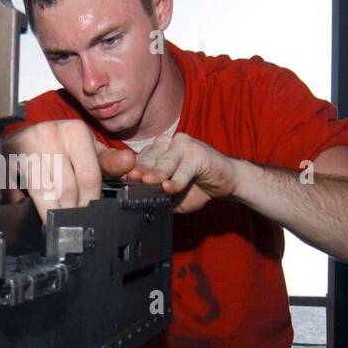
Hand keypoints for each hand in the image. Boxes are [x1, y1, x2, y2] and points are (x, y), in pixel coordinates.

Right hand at [3, 119, 135, 219]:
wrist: (23, 137)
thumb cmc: (60, 148)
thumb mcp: (88, 151)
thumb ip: (110, 162)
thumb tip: (130, 163)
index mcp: (75, 130)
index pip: (89, 175)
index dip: (90, 200)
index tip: (89, 212)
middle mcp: (50, 133)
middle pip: (68, 186)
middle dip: (73, 208)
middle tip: (75, 222)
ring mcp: (28, 145)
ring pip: (48, 191)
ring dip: (55, 210)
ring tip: (60, 221)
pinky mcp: (11, 159)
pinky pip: (26, 190)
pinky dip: (38, 205)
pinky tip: (43, 214)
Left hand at [125, 133, 239, 212]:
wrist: (226, 182)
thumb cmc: (195, 188)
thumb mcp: (169, 195)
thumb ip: (154, 195)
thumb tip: (135, 203)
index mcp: (155, 151)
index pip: (138, 162)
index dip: (129, 173)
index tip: (121, 182)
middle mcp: (166, 143)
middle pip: (148, 160)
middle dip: (140, 173)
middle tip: (131, 182)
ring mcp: (182, 144)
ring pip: (164, 163)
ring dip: (156, 175)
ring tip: (148, 183)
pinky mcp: (197, 151)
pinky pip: (183, 168)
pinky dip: (177, 180)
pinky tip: (170, 187)